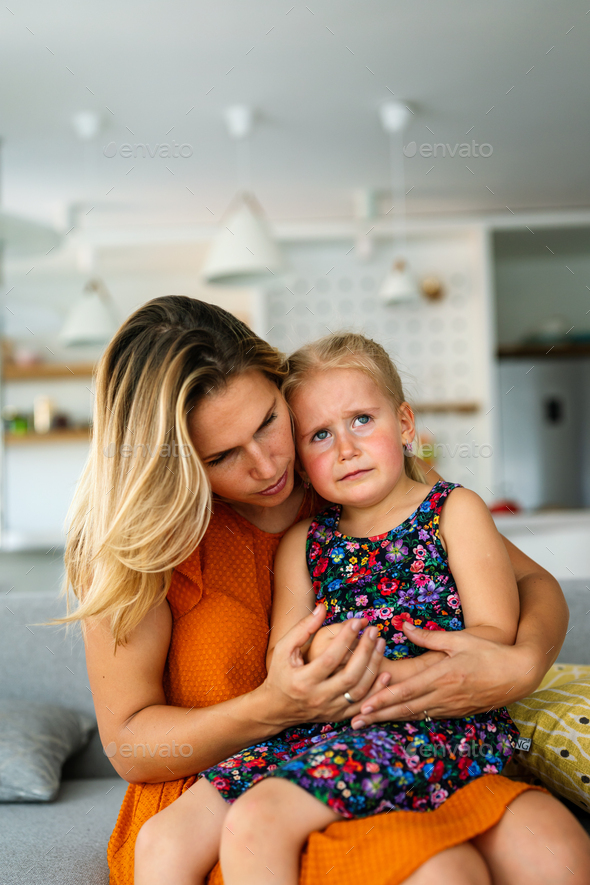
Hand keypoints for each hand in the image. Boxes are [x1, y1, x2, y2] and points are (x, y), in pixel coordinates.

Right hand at [261, 605, 389, 726]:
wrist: (276, 708)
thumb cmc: (280, 673)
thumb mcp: (283, 649)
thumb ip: (302, 628)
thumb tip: (322, 608)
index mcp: (302, 681)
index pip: (329, 658)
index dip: (345, 639)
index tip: (357, 622)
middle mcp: (317, 698)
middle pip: (350, 676)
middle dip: (365, 651)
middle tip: (374, 631)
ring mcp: (329, 710)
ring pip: (360, 691)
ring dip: (374, 667)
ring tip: (381, 644)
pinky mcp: (338, 716)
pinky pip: (363, 705)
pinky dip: (376, 690)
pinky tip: (385, 672)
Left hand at [350, 621, 537, 727]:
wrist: (518, 674)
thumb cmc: (489, 652)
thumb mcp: (458, 639)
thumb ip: (428, 636)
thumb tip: (403, 626)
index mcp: (442, 677)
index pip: (406, 692)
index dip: (382, 700)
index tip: (362, 706)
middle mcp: (444, 696)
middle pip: (404, 709)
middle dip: (377, 716)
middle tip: (352, 722)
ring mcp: (450, 707)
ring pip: (414, 716)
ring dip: (388, 720)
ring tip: (366, 724)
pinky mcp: (456, 712)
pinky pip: (428, 716)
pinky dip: (408, 719)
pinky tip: (394, 719)